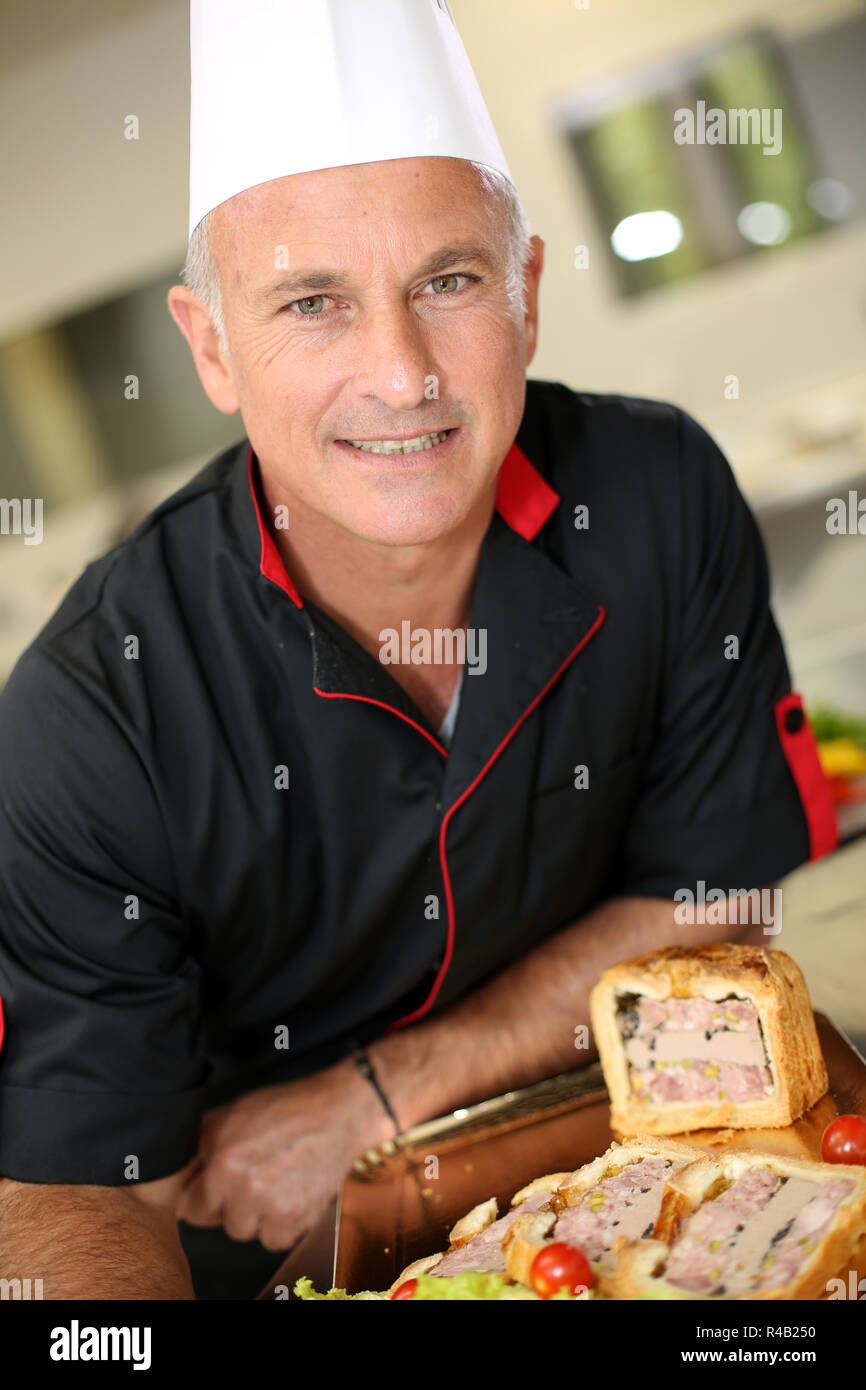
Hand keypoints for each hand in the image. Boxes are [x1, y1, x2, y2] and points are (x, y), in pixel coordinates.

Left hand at [175, 1057, 395, 1249]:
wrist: (337, 1113)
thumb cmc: (284, 1108)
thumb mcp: (231, 1113)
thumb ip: (200, 1144)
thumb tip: (183, 1174)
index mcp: (224, 1165)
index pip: (192, 1209)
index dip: (204, 1196)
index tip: (217, 1188)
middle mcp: (247, 1192)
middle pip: (222, 1224)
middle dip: (232, 1206)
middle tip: (252, 1180)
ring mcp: (275, 1208)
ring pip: (248, 1233)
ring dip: (257, 1217)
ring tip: (273, 1185)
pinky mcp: (299, 1219)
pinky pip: (276, 1240)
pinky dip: (281, 1224)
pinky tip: (289, 1196)